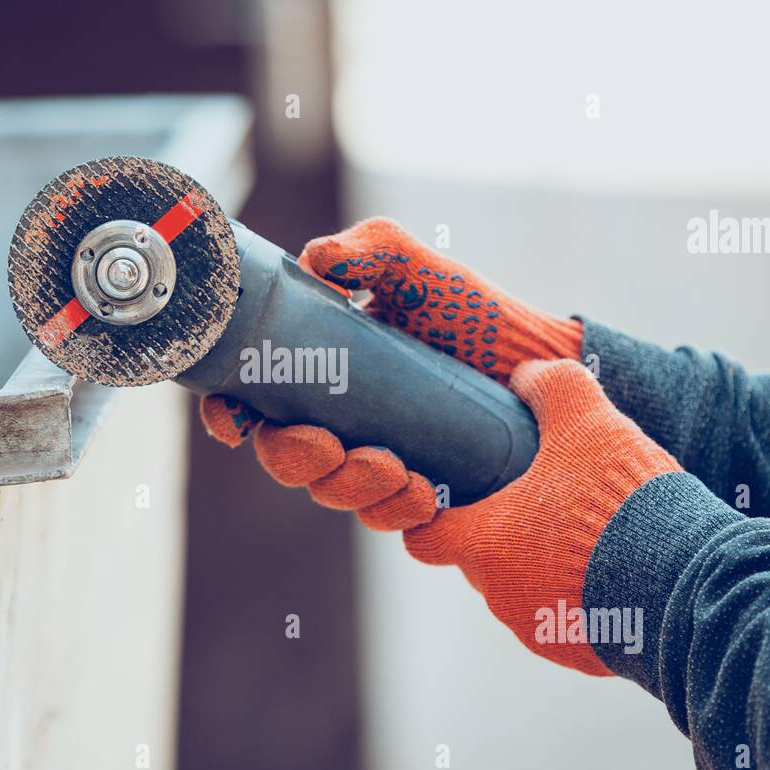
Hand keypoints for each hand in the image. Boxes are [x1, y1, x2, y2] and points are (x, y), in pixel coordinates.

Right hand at [200, 220, 679, 673]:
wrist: (541, 358)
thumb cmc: (470, 309)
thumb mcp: (417, 267)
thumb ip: (369, 249)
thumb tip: (315, 260)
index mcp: (318, 368)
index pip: (251, 399)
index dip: (228, 415)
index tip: (237, 420)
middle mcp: (337, 418)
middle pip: (284, 457)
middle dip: (298, 460)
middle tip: (335, 447)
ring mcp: (374, 458)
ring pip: (332, 494)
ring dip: (352, 490)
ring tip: (401, 472)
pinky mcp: (416, 491)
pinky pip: (387, 520)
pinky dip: (397, 513)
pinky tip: (425, 496)